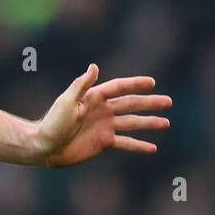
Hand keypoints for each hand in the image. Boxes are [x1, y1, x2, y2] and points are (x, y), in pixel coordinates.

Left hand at [36, 65, 170, 167]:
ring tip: (166, 122)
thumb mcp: (67, 102)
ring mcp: (104, 126)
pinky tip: (153, 148)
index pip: (119, 88)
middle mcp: (101, 110)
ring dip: (149, 123)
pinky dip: (139, 145)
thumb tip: (94, 66)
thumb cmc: (53, 122)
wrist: (45, 146)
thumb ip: (81, 85)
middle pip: (130, 104)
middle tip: (169, 101)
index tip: (152, 82)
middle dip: (149, 103)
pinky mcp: (103, 142)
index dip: (135, 84)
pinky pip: (126, 142)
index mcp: (94, 98)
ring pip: (132, 123)